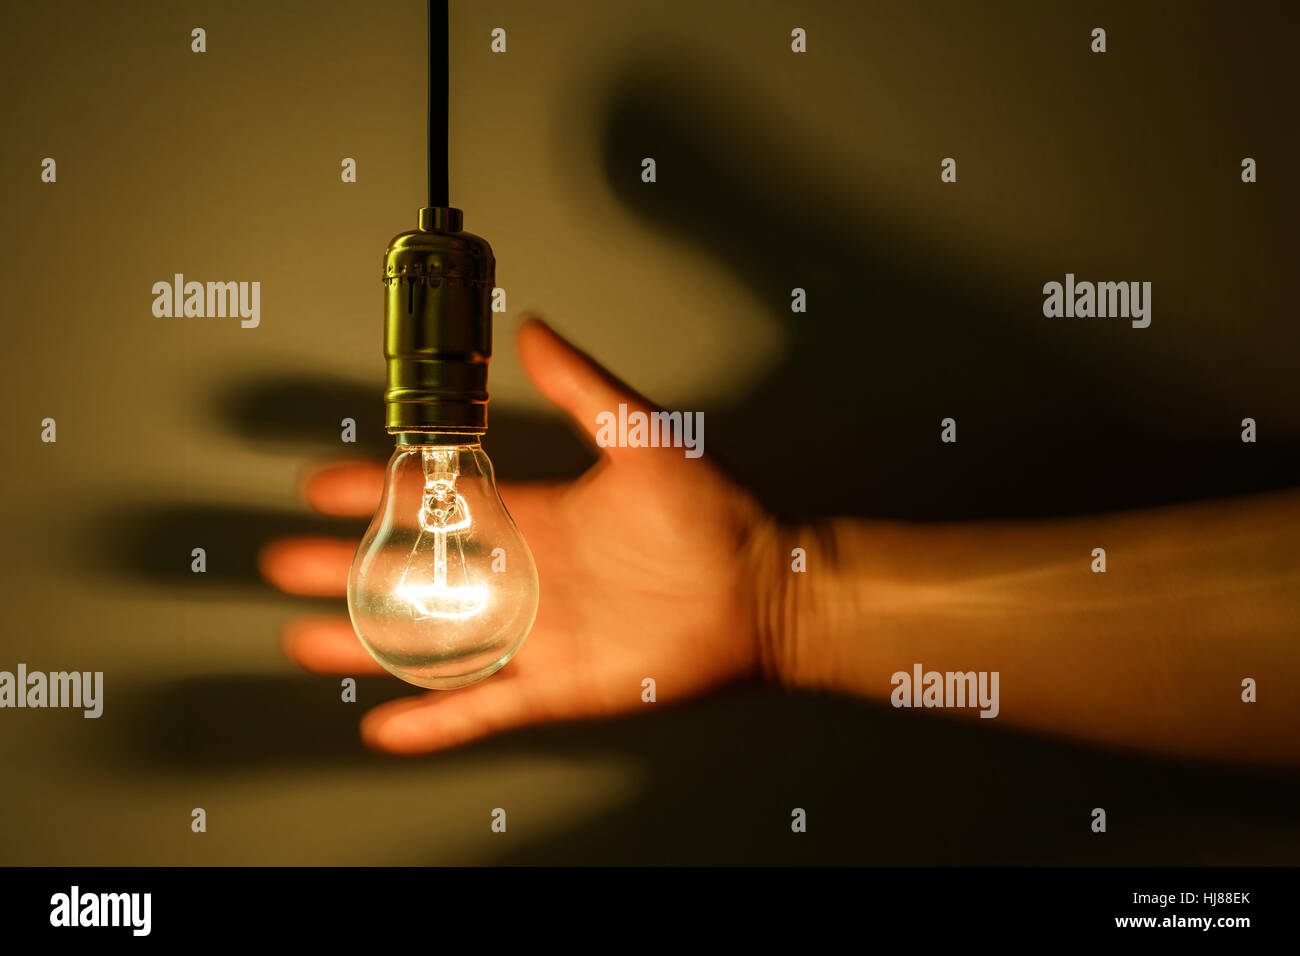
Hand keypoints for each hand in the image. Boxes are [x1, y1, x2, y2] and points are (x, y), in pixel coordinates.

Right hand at [260, 318, 777, 753]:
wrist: (761, 589)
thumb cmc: (713, 515)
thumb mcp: (639, 435)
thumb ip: (580, 386)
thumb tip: (532, 329)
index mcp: (536, 518)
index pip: (437, 504)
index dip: (377, 494)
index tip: (323, 486)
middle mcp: (525, 576)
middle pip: (417, 575)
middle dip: (350, 569)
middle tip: (288, 563)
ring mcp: (536, 633)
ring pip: (435, 642)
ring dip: (372, 643)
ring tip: (310, 639)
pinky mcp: (558, 684)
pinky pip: (484, 706)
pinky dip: (435, 718)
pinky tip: (386, 721)